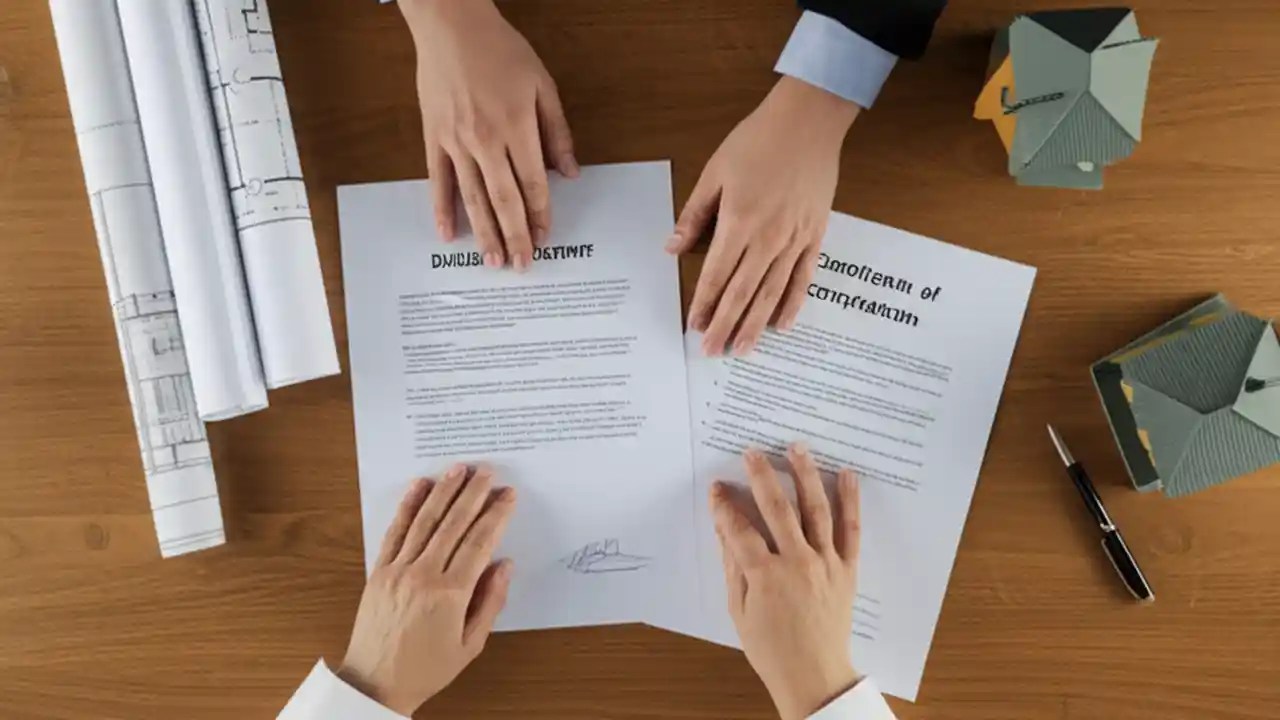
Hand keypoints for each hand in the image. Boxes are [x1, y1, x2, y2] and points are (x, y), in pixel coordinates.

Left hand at [338, 465, 516, 715]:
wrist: (375, 682)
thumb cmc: (426, 669)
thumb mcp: (470, 644)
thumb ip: (490, 602)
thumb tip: (504, 566)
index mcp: (450, 594)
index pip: (479, 542)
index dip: (496, 515)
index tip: (508, 496)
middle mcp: (423, 575)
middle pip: (454, 524)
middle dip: (473, 494)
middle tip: (487, 471)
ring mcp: (398, 571)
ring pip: (425, 521)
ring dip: (443, 491)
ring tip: (458, 469)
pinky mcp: (379, 571)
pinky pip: (395, 532)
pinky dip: (408, 506)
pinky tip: (419, 486)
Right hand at [401, 0, 577, 270]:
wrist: (451, 26)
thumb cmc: (501, 51)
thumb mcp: (542, 85)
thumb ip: (556, 132)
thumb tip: (570, 173)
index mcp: (517, 128)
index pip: (533, 184)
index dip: (540, 214)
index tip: (545, 238)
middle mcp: (486, 140)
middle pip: (504, 199)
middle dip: (515, 236)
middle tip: (521, 265)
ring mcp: (456, 142)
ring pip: (472, 198)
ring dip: (484, 233)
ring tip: (492, 261)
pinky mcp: (434, 138)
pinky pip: (439, 181)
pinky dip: (443, 209)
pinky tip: (449, 235)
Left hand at [668, 77, 859, 355]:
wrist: (808, 121)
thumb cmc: (758, 141)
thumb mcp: (716, 172)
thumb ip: (695, 215)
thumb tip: (673, 248)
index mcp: (739, 222)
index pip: (716, 275)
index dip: (704, 304)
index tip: (694, 327)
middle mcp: (768, 237)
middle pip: (742, 293)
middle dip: (725, 325)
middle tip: (713, 352)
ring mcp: (795, 239)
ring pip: (772, 293)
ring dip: (755, 324)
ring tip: (743, 349)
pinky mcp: (815, 235)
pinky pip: (803, 278)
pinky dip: (792, 304)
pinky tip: (782, 324)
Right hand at [711, 443, 861, 719]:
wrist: (813, 674)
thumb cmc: (770, 648)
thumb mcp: (740, 609)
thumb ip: (733, 564)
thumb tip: (723, 526)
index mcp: (765, 575)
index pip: (740, 528)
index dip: (725, 506)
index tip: (716, 488)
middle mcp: (797, 562)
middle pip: (777, 508)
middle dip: (761, 475)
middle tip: (752, 451)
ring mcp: (826, 563)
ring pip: (815, 509)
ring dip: (805, 474)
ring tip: (797, 447)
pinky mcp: (847, 568)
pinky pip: (851, 529)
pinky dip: (850, 500)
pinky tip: (847, 475)